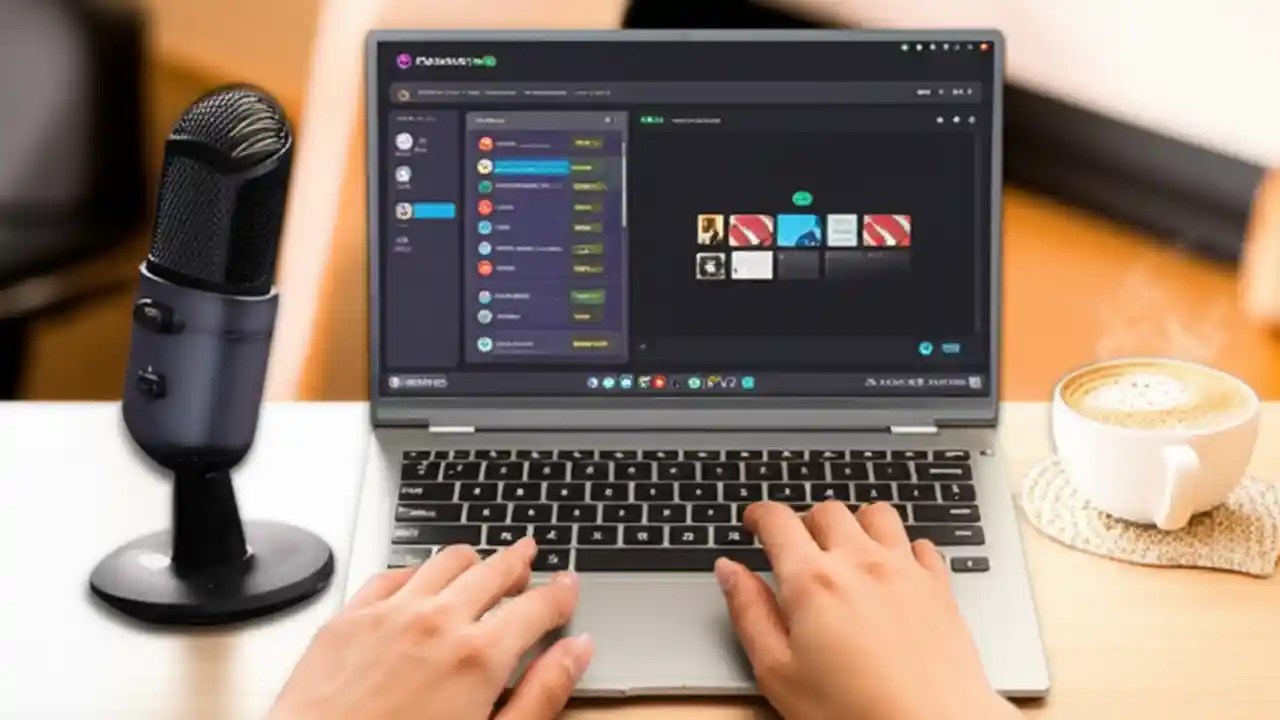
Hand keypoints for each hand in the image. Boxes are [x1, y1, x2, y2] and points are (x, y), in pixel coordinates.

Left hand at [268, 538, 591, 719]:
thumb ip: (541, 694)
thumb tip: (577, 652)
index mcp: (480, 656)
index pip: (537, 606)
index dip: (560, 593)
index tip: (568, 586)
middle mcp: (437, 621)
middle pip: (493, 571)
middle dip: (519, 562)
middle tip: (530, 557)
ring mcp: (389, 614)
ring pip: (444, 561)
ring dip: (472, 559)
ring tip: (482, 563)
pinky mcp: (348, 618)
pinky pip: (392, 573)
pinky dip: (416, 570)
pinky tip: (419, 578)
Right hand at [716, 501, 1017, 719]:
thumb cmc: (855, 714)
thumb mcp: (778, 672)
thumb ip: (749, 613)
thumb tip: (729, 571)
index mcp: (813, 581)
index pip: (778, 520)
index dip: (758, 514)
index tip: (754, 522)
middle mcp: (860, 563)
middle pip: (827, 510)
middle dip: (805, 521)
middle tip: (797, 546)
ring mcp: (904, 570)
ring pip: (876, 514)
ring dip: (855, 523)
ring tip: (846, 548)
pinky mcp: (939, 587)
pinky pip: (920, 544)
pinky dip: (902, 547)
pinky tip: (894, 569)